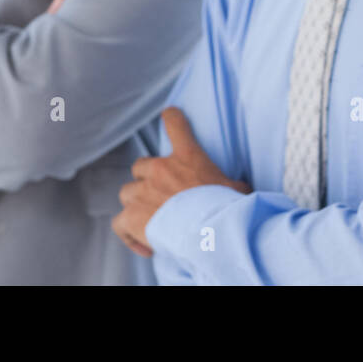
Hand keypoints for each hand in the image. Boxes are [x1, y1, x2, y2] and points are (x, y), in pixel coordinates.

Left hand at [112, 107, 249, 256]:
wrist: (208, 231)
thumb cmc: (225, 208)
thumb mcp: (237, 189)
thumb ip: (232, 184)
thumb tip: (243, 190)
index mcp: (187, 156)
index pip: (175, 123)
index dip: (171, 118)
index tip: (169, 114)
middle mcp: (160, 169)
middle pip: (140, 166)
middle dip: (146, 180)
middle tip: (160, 196)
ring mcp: (142, 192)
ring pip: (127, 193)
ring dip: (136, 205)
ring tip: (152, 222)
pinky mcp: (131, 216)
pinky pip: (119, 223)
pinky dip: (129, 235)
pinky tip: (146, 247)